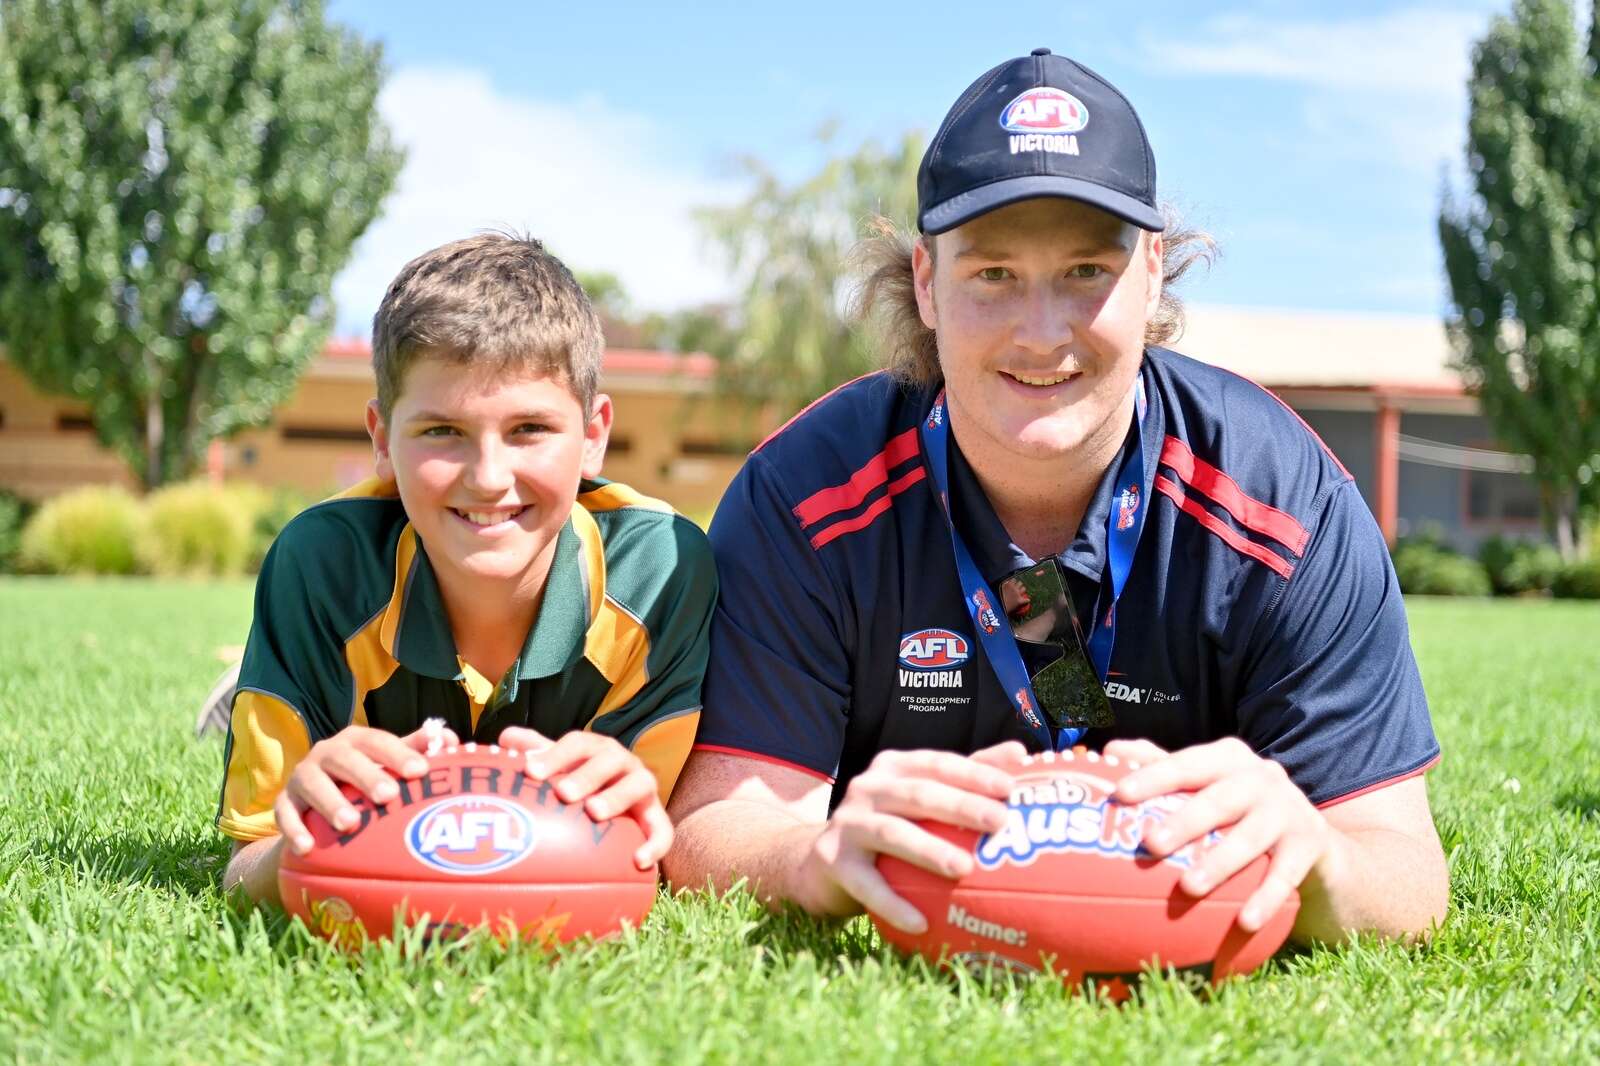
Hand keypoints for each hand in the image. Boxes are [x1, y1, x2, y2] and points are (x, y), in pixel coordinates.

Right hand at [275, 722, 457, 855]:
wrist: (314, 799)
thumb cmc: (364, 779)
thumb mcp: (388, 763)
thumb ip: (417, 751)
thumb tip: (452, 740)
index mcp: (356, 741)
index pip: (378, 741)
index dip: (399, 753)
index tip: (421, 771)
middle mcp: (327, 753)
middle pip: (345, 759)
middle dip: (366, 775)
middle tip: (387, 796)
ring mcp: (303, 777)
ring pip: (312, 785)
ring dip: (330, 803)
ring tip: (349, 824)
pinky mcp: (284, 802)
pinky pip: (285, 814)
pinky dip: (293, 830)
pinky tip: (308, 848)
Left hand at [499, 726, 671, 870]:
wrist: (621, 807)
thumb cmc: (579, 786)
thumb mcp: (558, 768)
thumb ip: (533, 752)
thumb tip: (505, 739)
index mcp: (596, 749)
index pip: (577, 744)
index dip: (555, 755)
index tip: (530, 771)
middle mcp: (623, 763)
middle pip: (609, 759)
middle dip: (587, 774)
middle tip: (563, 793)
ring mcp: (643, 788)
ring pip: (639, 785)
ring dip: (618, 797)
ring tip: (595, 812)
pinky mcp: (656, 818)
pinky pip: (662, 831)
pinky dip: (655, 844)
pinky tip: (638, 861)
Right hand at [798, 741, 1023, 933]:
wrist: (819, 861)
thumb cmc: (887, 828)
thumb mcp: (920, 798)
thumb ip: (965, 775)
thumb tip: (1020, 753)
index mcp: (894, 768)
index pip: (937, 764)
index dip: (973, 773)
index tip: (1010, 788)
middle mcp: (868, 788)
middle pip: (917, 794)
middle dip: (960, 806)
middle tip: (1000, 822)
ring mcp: (847, 824)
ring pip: (891, 834)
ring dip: (929, 850)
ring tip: (965, 869)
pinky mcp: (832, 861)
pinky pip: (866, 885)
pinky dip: (893, 904)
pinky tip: (921, 923)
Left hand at [1108, 736, 1330, 931]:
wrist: (1310, 836)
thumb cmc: (1236, 806)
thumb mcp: (1205, 780)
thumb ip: (1160, 763)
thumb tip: (1109, 752)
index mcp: (1227, 758)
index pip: (1186, 764)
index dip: (1153, 776)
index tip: (1121, 793)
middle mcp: (1261, 777)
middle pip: (1218, 800)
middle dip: (1185, 822)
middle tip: (1151, 844)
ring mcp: (1289, 810)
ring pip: (1251, 838)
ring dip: (1220, 863)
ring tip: (1188, 889)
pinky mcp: (1310, 845)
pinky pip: (1286, 875)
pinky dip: (1266, 899)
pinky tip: (1245, 921)